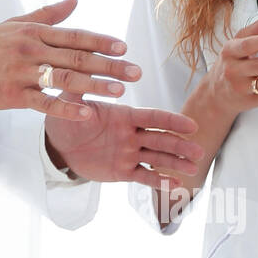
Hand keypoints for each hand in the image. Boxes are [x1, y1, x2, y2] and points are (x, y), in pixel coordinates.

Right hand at [0, 0, 140, 120]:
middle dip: (109, 66)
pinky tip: (87, 113)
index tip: (124, 48)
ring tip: (119, 92)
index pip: (75, 36)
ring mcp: (22, 73)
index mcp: (34, 32)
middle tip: (135, 73)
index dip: (101, 42)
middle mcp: (31, 50)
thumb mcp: (16, 23)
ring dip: (95, 86)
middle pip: (77, 58)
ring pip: (65, 80)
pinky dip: (66, 109)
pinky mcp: (12, 95)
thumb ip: (49, 14)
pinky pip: (44, 103)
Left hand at [45, 92, 202, 185]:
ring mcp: (129, 153)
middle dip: (180, 144)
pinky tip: (176, 185)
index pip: (152, 117)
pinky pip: (144, 176)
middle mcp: (131, 134)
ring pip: (157, 158)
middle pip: (160, 139)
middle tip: (199, 150)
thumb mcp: (71, 102)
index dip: (172, 121)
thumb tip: (87, 73)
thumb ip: (81, 89)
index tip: (191, 125)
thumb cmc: (66, 119)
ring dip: (176, 162)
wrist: (58, 145)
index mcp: (124, 116)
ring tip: (193, 167)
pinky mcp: (122, 171)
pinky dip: (159, 181)